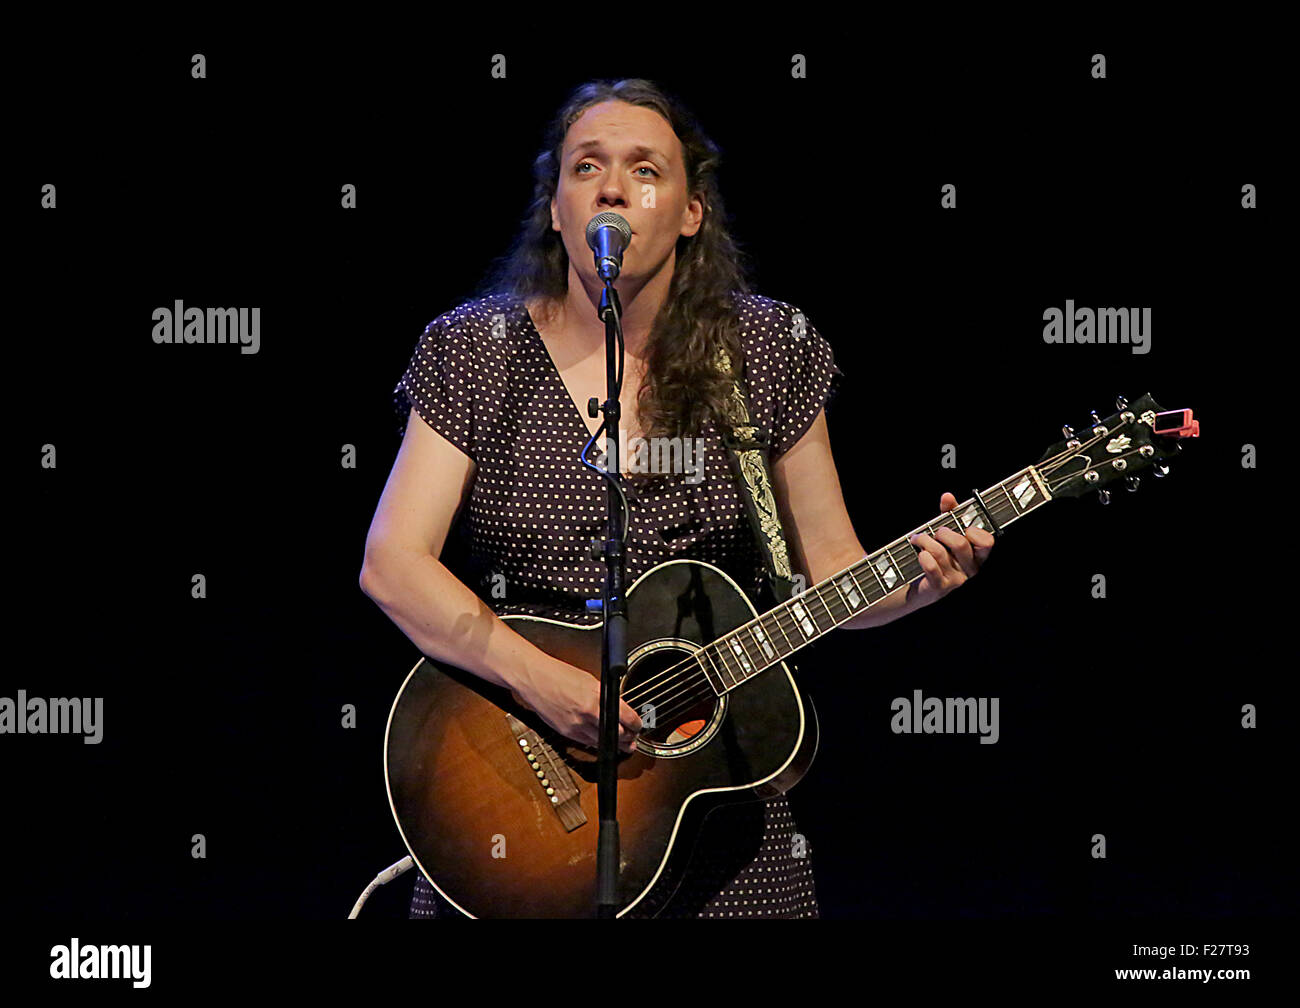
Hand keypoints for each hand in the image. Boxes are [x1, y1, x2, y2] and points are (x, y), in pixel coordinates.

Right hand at [513, 657, 642, 752]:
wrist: (534, 679)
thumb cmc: (558, 674)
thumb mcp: (590, 680)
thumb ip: (604, 695)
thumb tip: (617, 706)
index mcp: (596, 698)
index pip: (626, 717)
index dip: (636, 724)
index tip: (638, 725)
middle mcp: (587, 714)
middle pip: (617, 735)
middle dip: (628, 738)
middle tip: (633, 737)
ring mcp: (575, 726)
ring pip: (603, 743)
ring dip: (615, 744)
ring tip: (623, 744)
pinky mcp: (565, 733)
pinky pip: (586, 743)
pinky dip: (597, 743)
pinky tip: (601, 740)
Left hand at [904, 492, 994, 610]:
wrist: (917, 586)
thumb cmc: (936, 557)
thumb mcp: (945, 534)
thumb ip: (949, 514)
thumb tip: (948, 497)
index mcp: (976, 555)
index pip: (987, 542)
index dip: (976, 532)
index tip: (964, 527)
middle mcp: (969, 568)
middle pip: (961, 544)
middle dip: (943, 533)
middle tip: (935, 532)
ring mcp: (955, 580)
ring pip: (941, 553)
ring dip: (924, 540)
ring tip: (917, 539)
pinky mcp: (939, 587)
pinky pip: (931, 567)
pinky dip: (923, 557)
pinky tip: (919, 554)